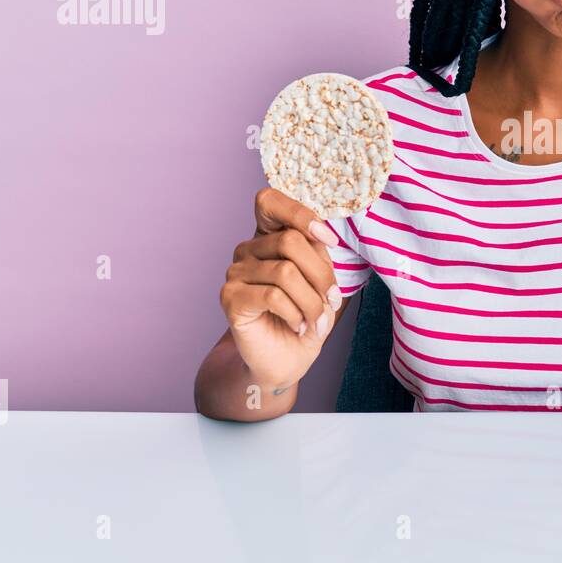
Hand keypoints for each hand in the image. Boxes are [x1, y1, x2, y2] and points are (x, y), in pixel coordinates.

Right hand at [219, 187, 344, 388]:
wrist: (284, 361)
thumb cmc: (305, 318)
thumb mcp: (320, 281)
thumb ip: (317, 253)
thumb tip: (323, 235)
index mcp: (268, 237)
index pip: (269, 201)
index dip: (300, 214)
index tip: (328, 240)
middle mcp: (248, 249)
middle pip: (291, 241)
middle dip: (321, 274)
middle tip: (331, 300)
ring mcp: (235, 272)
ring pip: (286, 272)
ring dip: (312, 302)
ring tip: (316, 321)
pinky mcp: (230, 297)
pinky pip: (273, 295)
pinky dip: (296, 313)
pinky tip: (298, 325)